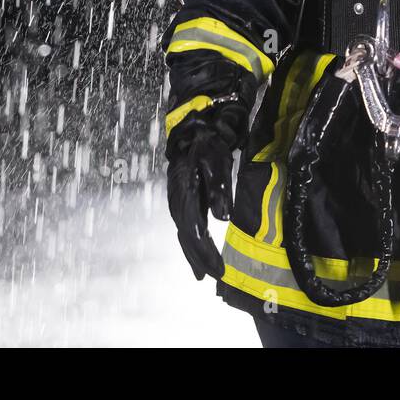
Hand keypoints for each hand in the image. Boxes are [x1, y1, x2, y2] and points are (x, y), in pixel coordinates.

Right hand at [166, 109, 243, 279]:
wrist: (193, 124)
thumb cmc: (206, 141)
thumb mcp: (216, 161)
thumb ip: (219, 189)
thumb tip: (223, 218)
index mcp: (184, 194)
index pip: (194, 232)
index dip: (205, 253)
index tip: (216, 270)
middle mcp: (177, 200)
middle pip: (186, 236)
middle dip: (198, 258)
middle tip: (210, 276)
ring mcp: (178, 197)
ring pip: (184, 231)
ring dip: (193, 251)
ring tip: (202, 271)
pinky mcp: (183, 194)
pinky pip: (186, 223)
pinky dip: (192, 238)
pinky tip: (198, 245)